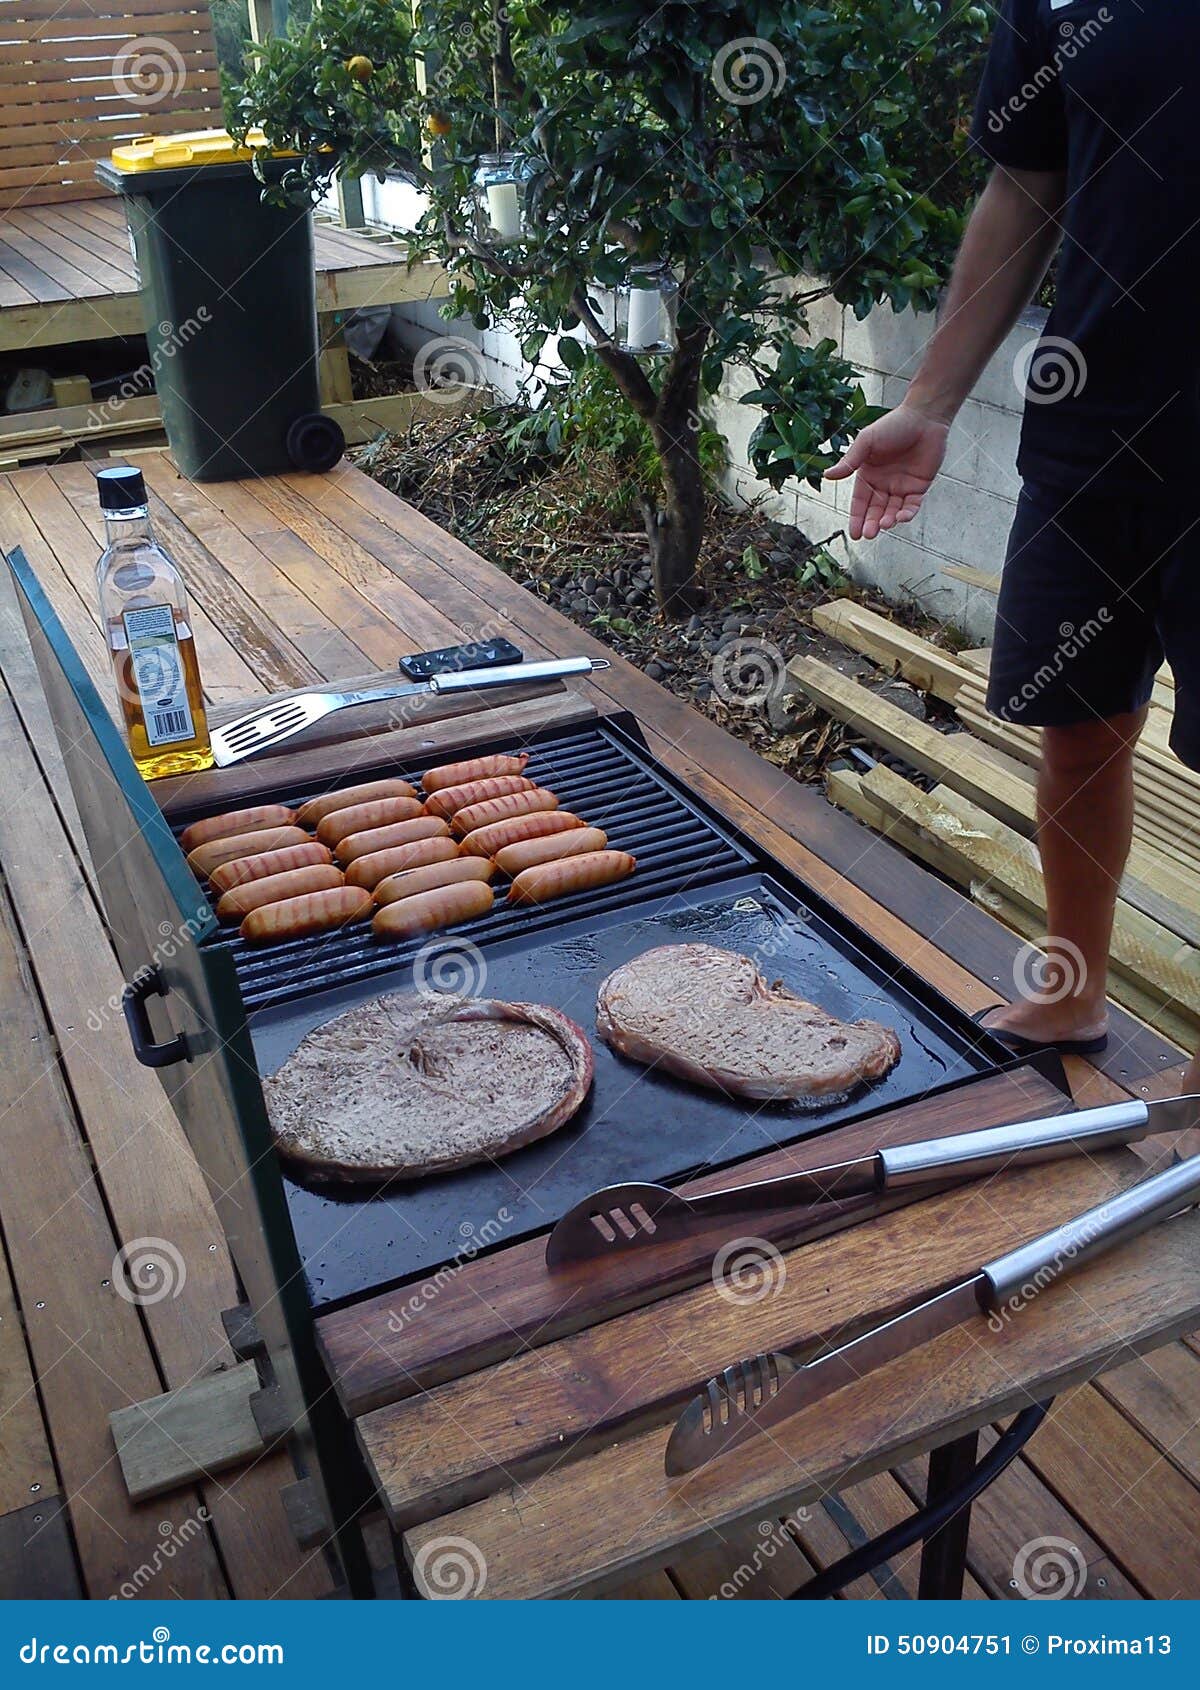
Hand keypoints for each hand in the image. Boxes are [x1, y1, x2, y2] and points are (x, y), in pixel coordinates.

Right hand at [825, 404, 950, 540]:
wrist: (924, 417)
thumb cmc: (893, 425)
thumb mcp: (866, 442)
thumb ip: (849, 461)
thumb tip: (828, 475)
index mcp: (868, 474)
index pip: (860, 501)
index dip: (856, 517)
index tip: (854, 533)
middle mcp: (884, 483)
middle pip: (875, 510)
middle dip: (871, 523)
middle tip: (869, 533)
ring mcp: (902, 486)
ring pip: (893, 511)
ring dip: (888, 520)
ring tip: (884, 524)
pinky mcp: (919, 486)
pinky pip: (912, 505)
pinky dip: (907, 513)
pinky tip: (901, 517)